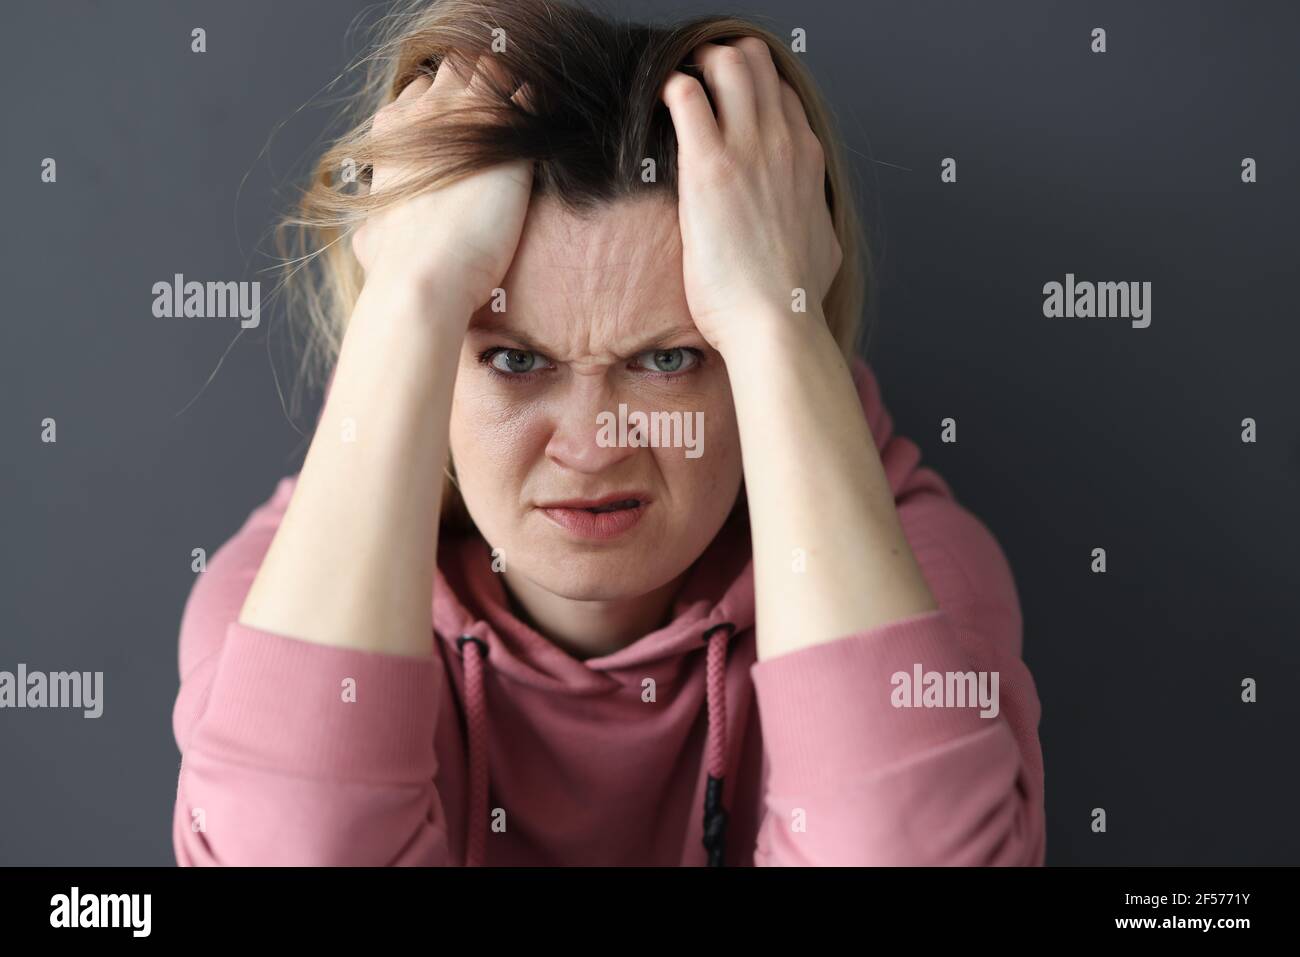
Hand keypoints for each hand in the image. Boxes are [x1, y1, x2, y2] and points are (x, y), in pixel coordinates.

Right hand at [353, 54, 533, 313]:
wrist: (423, 274)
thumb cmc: (396, 265)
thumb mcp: (369, 235)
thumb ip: (373, 224)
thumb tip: (368, 237)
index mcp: (392, 129)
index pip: (422, 90)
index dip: (446, 105)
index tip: (465, 130)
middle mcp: (426, 110)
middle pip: (458, 68)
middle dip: (479, 86)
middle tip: (501, 125)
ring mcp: (466, 113)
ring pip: (494, 70)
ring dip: (510, 93)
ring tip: (524, 130)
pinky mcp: (507, 130)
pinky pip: (529, 95)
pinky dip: (538, 112)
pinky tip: (543, 142)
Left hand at [659, 38, 842, 354]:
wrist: (778, 323)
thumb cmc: (794, 300)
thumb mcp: (823, 243)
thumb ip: (811, 214)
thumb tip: (806, 218)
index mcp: (807, 158)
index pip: (780, 91)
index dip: (750, 88)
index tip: (724, 105)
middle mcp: (782, 143)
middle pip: (755, 62)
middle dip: (720, 63)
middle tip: (694, 87)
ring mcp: (749, 149)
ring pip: (726, 63)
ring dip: (695, 68)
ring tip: (674, 93)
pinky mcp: (709, 167)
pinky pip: (686, 96)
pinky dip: (668, 90)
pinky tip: (656, 110)